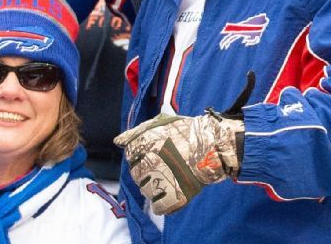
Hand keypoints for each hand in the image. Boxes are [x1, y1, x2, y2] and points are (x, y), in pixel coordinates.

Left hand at [115, 111, 244, 214]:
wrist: (213, 144)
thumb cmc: (186, 131)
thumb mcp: (159, 123)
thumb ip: (136, 132)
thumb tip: (117, 141)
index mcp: (142, 146)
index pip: (131, 157)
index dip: (143, 156)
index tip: (157, 153)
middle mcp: (147, 164)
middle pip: (137, 175)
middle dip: (148, 171)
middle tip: (167, 165)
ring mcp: (159, 181)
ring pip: (146, 191)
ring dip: (155, 187)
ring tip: (171, 177)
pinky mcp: (172, 197)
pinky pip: (159, 207)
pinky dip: (163, 204)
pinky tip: (172, 194)